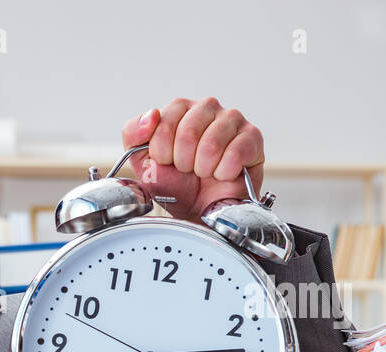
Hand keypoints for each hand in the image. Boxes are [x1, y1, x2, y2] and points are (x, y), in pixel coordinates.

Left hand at [119, 97, 264, 223]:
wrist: (198, 210)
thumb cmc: (174, 183)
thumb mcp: (141, 161)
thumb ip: (133, 133)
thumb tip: (151, 115)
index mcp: (179, 109)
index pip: (163, 121)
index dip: (162, 151)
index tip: (167, 162)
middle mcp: (206, 108)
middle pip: (187, 132)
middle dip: (182, 162)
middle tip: (187, 170)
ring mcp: (232, 119)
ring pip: (211, 143)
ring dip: (203, 168)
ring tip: (205, 172)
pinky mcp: (252, 137)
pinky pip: (236, 152)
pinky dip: (224, 172)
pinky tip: (223, 174)